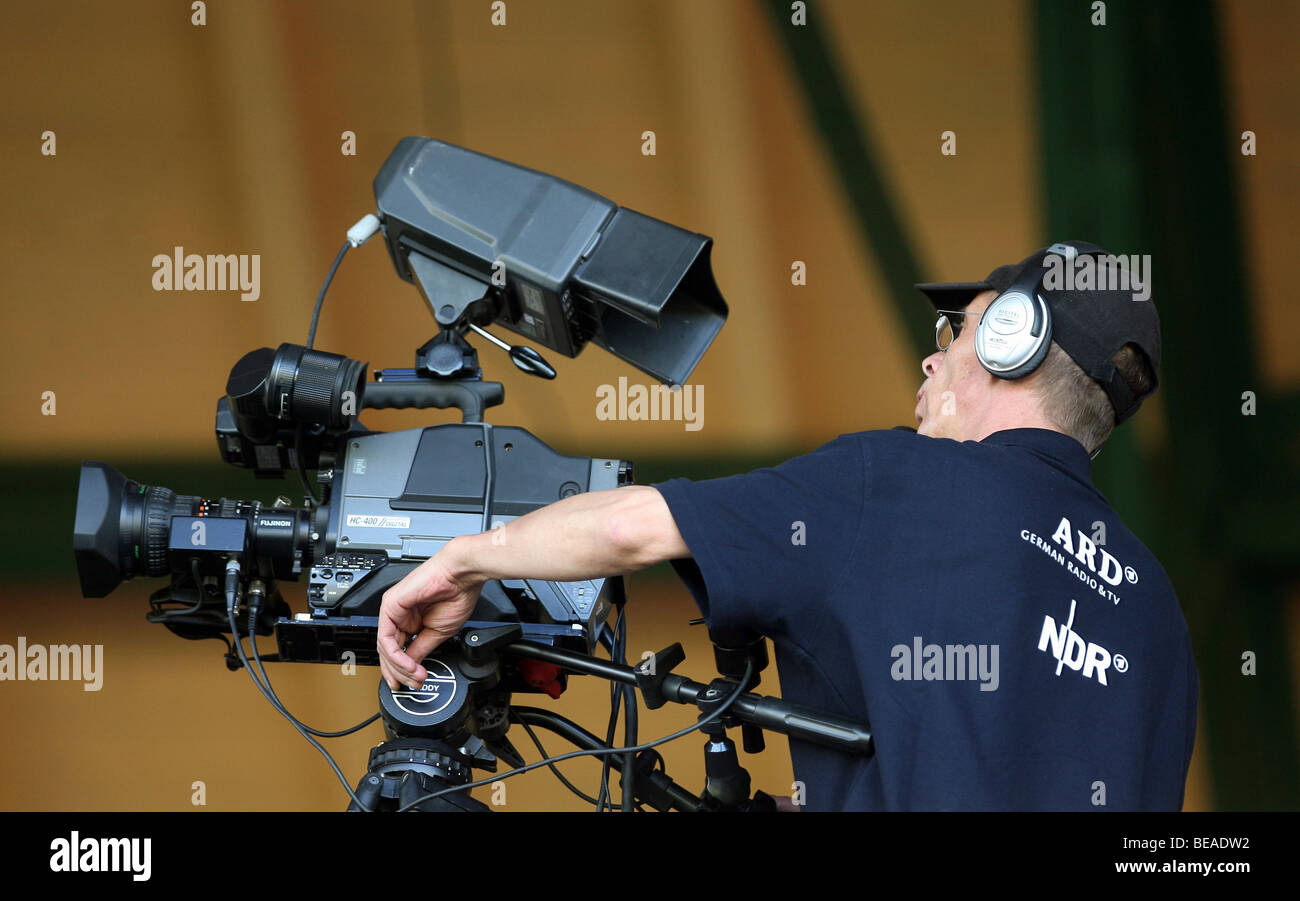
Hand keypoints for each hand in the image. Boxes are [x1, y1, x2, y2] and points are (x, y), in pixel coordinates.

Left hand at [377, 546, 483, 690]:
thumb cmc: (457, 595)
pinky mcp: (390, 606)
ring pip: (385, 648)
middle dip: (398, 672)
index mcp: (411, 621)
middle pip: (388, 652)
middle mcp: (399, 616)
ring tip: (415, 674)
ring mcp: (393, 611)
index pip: (398, 650)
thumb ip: (421, 649)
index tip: (410, 683)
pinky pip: (386, 637)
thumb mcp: (439, 633)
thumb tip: (412, 666)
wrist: (461, 576)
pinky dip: (397, 655)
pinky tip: (409, 663)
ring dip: (399, 667)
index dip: (402, 670)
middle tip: (410, 684)